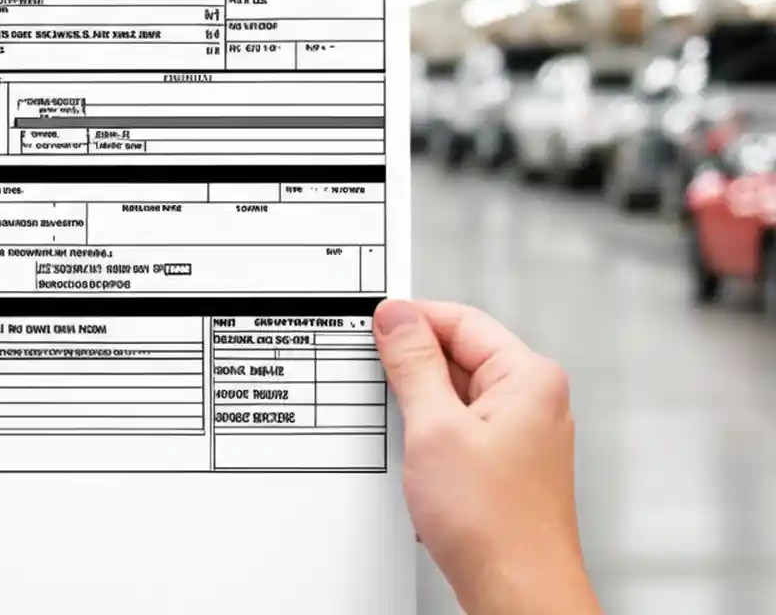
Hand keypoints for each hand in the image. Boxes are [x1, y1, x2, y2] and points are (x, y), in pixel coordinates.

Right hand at [373, 300, 600, 614]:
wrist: (517, 592)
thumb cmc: (495, 525)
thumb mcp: (435, 429)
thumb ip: (413, 365)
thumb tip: (398, 319)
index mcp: (529, 378)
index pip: (461, 320)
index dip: (412, 319)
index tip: (373, 327)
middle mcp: (533, 400)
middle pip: (459, 354)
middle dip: (412, 367)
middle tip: (375, 381)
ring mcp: (521, 433)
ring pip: (455, 394)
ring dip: (419, 405)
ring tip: (402, 432)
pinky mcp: (505, 462)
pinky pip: (459, 427)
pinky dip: (430, 435)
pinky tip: (414, 458)